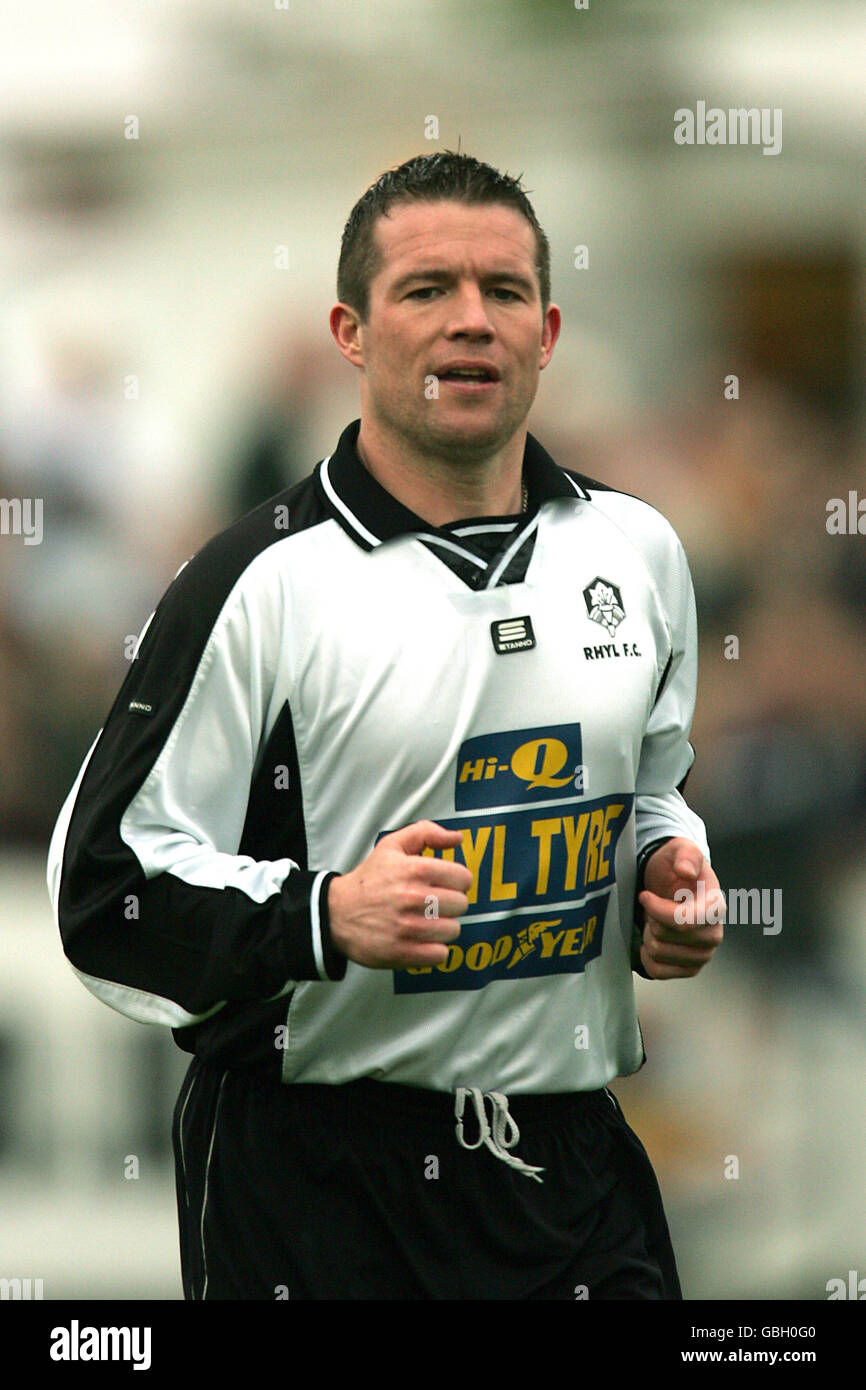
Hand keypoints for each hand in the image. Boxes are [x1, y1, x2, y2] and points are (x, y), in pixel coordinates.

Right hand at [327, 820, 472, 969]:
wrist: (336, 912)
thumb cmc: (368, 880)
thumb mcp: (391, 845)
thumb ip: (426, 833)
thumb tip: (457, 838)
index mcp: (415, 870)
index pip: (463, 878)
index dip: (456, 881)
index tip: (444, 885)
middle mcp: (414, 898)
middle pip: (461, 905)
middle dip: (449, 904)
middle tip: (432, 904)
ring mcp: (409, 928)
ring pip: (453, 930)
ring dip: (442, 927)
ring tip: (425, 921)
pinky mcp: (403, 952)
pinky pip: (440, 954)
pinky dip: (433, 949)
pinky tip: (420, 939)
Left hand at [638, 838, 723, 979]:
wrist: (671, 886)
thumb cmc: (675, 867)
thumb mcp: (679, 850)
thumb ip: (686, 854)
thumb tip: (687, 871)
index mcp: (715, 906)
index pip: (684, 921)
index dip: (657, 910)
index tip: (644, 895)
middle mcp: (714, 934)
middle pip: (666, 936)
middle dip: (651, 919)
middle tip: (653, 906)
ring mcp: (703, 954)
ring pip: (659, 953)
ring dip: (648, 935)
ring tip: (655, 920)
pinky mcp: (689, 969)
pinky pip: (658, 971)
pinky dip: (647, 956)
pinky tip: (652, 938)